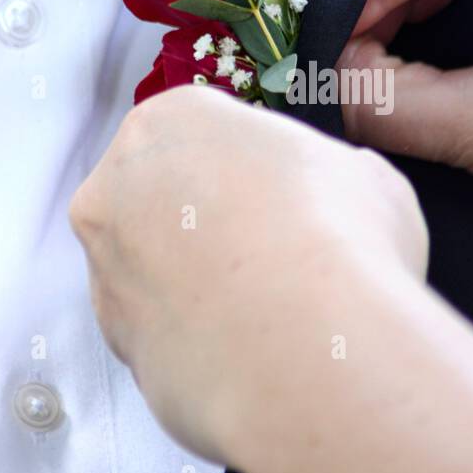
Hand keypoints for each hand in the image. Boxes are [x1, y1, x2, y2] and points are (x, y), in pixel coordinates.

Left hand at [69, 86, 427, 460]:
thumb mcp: (367, 179)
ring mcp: (105, 268)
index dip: (254, 172)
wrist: (306, 351)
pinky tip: (245, 352)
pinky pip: (156, 333)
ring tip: (267, 314)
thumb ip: (332, 176)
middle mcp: (116, 185)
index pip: (206, 135)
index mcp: (173, 119)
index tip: (288, 201)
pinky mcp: (112, 343)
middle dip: (209, 225)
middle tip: (275, 256)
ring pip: (149, 269)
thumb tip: (343, 190)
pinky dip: (192, 341)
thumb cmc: (339, 242)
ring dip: (195, 285)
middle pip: (161, 196)